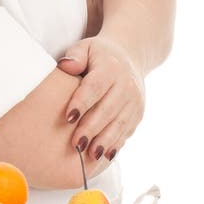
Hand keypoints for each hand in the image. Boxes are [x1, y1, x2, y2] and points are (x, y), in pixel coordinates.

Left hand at [56, 35, 145, 161]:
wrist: (130, 56)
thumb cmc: (99, 54)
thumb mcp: (86, 47)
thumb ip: (75, 56)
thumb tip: (65, 66)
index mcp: (111, 67)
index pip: (95, 87)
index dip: (82, 102)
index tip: (68, 117)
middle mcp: (126, 84)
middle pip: (108, 109)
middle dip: (91, 128)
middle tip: (75, 143)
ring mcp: (135, 101)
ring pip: (119, 123)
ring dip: (105, 141)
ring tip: (90, 154)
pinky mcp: (138, 113)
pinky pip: (126, 131)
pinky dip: (116, 144)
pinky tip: (104, 155)